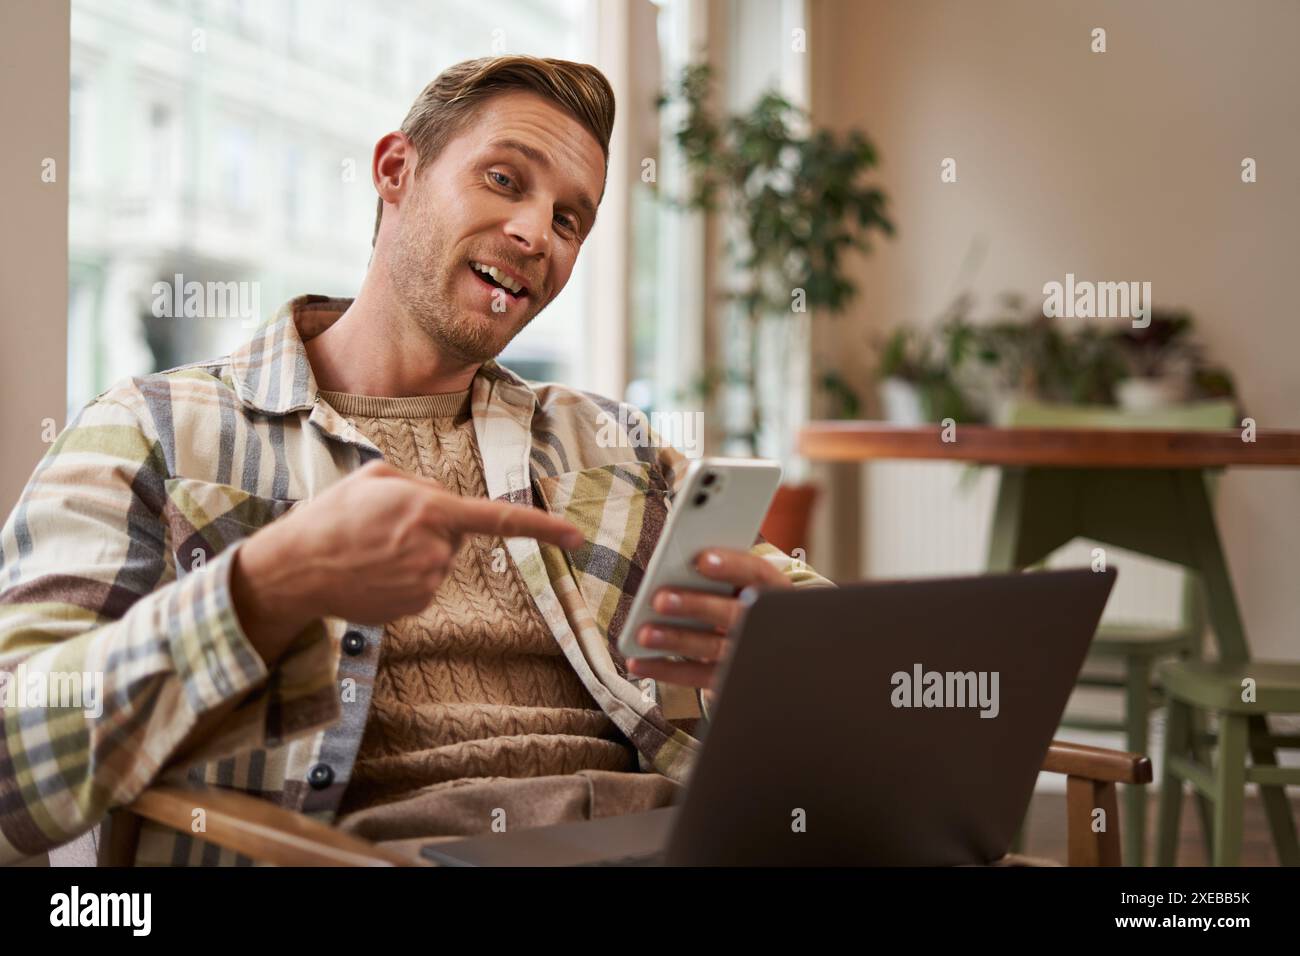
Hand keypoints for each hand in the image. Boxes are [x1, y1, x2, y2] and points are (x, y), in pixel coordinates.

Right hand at [232, 459, 583, 659]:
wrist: (295, 569)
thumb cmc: (333, 516)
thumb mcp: (375, 477)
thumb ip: (420, 484)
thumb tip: (444, 505)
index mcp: (430, 509)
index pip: (499, 520)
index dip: (542, 528)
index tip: (576, 537)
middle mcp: (435, 549)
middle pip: (456, 536)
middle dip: (431, 528)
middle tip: (384, 526)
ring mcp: (426, 582)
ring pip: (439, 562)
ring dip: (415, 553)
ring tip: (372, 550)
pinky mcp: (414, 606)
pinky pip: (424, 585)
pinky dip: (404, 578)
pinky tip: (373, 573)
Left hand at [626, 547, 791, 701]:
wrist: (772, 657)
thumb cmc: (739, 601)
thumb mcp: (740, 585)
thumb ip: (717, 575)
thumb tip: (673, 566)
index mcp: (771, 590)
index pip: (757, 573)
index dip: (732, 566)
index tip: (701, 560)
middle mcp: (764, 623)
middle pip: (734, 614)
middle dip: (696, 606)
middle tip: (660, 599)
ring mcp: (747, 655)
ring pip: (712, 648)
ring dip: (676, 640)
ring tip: (644, 633)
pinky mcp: (728, 680)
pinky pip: (695, 677)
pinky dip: (665, 670)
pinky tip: (638, 661)